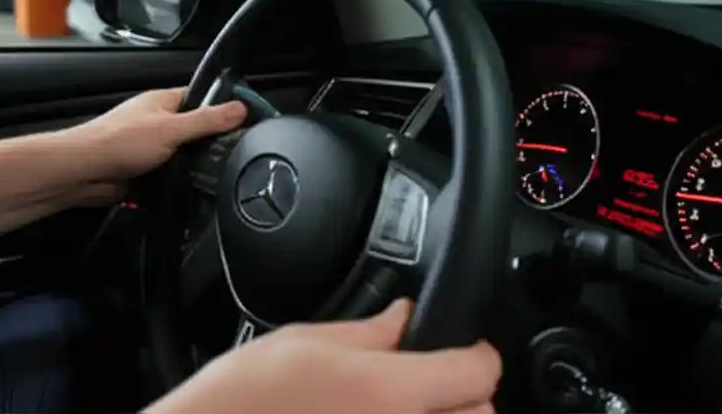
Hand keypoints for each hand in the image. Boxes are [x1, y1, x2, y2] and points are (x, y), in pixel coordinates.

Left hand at [71, 88, 246, 181]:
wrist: (83, 173)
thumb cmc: (120, 142)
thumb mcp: (171, 129)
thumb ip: (207, 121)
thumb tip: (240, 108)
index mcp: (161, 102)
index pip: (199, 99)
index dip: (221, 107)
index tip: (244, 121)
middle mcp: (155, 122)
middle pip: (192, 130)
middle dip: (208, 143)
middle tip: (231, 154)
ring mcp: (148, 148)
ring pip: (181, 156)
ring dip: (191, 166)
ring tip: (213, 175)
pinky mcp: (143, 172)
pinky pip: (169, 176)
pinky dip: (177, 182)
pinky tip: (190, 190)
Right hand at [147, 300, 501, 413]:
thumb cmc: (243, 400)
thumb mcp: (304, 342)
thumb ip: (369, 332)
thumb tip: (405, 318)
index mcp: (388, 391)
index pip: (477, 370)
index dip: (475, 352)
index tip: (463, 348)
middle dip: (463, 395)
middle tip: (430, 382)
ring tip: (404, 411)